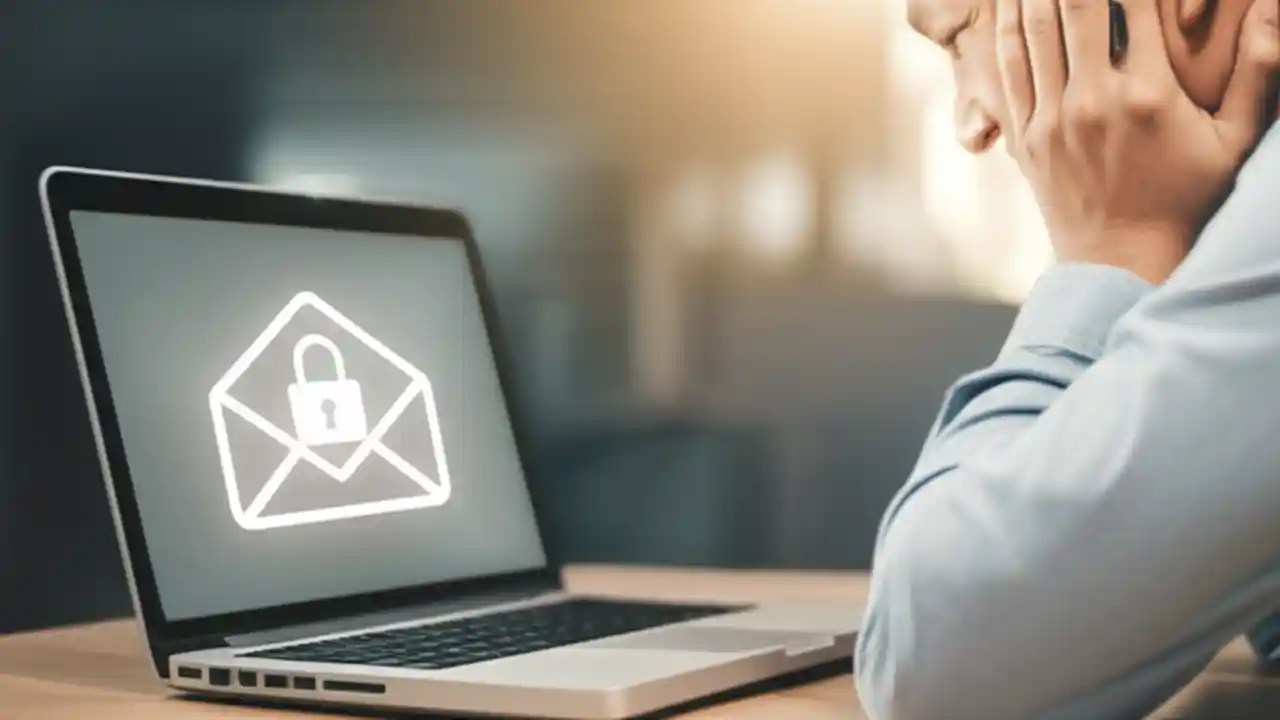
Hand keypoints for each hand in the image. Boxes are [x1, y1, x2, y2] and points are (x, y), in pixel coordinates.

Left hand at [997, 0, 1279, 283]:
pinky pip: (1010, 69)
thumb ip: (1260, 73)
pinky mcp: (1024, 136)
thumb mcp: (1233, 141)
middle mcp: (1093, 100)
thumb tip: (1275, 8)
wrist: (1119, 259)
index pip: (1134, 2)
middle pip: (1075, 5)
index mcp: (1149, 94)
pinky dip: (1008, 27)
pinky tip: (1013, 0)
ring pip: (1034, 30)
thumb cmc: (1185, 198)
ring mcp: (1052, 119)